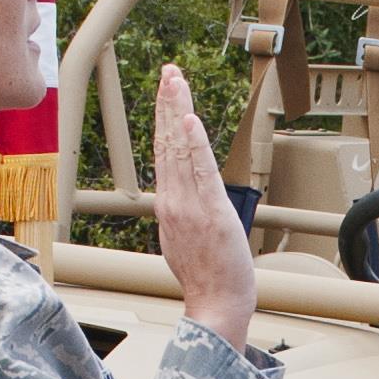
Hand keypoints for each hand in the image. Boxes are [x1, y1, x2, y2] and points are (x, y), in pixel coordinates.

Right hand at [152, 64, 254, 350]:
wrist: (214, 306)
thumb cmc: (207, 282)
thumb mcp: (186, 245)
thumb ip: (184, 220)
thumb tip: (185, 209)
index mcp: (169, 208)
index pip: (164, 155)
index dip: (164, 122)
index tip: (166, 95)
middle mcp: (173, 202)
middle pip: (167, 143)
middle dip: (167, 103)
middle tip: (169, 71)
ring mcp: (189, 205)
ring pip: (179, 149)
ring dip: (177, 110)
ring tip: (175, 80)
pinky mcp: (210, 211)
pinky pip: (199, 169)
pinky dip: (192, 142)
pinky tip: (188, 118)